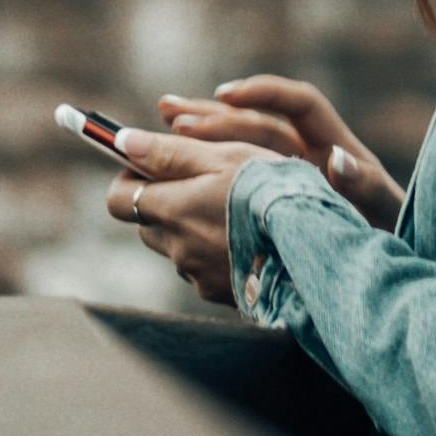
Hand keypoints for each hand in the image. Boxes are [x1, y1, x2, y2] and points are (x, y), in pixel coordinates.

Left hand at [102, 127, 265, 305]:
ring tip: (232, 210)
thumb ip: (169, 152)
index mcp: (171, 210)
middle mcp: (177, 249)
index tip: (154, 163)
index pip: (117, 198)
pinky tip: (248, 239)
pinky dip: (215, 251)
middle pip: (146, 223)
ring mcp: (199, 276)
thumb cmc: (271, 193)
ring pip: (177, 246)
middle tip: (201, 182)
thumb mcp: (224, 157)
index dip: (130, 177)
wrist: (317, 249)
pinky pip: (204, 268)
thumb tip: (122, 141)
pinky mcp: (222, 294)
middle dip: (163, 202)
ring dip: (191, 227)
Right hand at [157, 76, 404, 231]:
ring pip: (236, 148)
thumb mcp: (384, 210)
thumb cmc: (389, 234)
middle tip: (172, 114)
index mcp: (334, 147)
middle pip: (256, 121)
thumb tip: (340, 161)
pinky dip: (202, 173)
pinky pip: (230, 181)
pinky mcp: (266, 204)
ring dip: (201, 131)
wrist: (381, 269)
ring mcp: (283, 179)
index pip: (300, 103)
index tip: (228, 94)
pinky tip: (172, 172)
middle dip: (215, 114)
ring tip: (164, 115)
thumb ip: (367, 186)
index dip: (266, 91)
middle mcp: (306, 154)